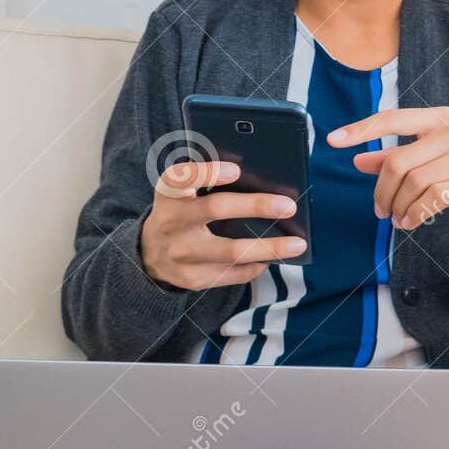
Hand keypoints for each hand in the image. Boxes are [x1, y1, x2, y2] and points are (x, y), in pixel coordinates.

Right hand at [140, 160, 307, 289]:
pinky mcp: (193, 279)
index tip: (236, 169)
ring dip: (268, 247)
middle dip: (255, 206)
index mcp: (168, 193)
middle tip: (288, 205)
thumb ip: (208, 179)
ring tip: (298, 244)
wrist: (150, 253)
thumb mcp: (182, 191)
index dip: (208, 173)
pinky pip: (233, 273)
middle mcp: (171, 221)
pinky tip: (273, 257)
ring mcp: (181, 254)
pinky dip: (257, 264)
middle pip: (215, 209)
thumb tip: (261, 175)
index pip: (182, 177)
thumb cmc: (181, 210)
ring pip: (231, 250)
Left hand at [326, 106, 448, 232]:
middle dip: (381, 190)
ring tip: (396, 218)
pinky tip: (410, 222)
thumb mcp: (441, 145)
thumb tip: (358, 159)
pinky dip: (415, 214)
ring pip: (413, 184)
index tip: (333, 140)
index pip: (392, 119)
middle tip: (378, 209)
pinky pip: (433, 200)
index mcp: (440, 117)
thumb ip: (399, 151)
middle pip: (397, 162)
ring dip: (398, 206)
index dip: (360, 129)